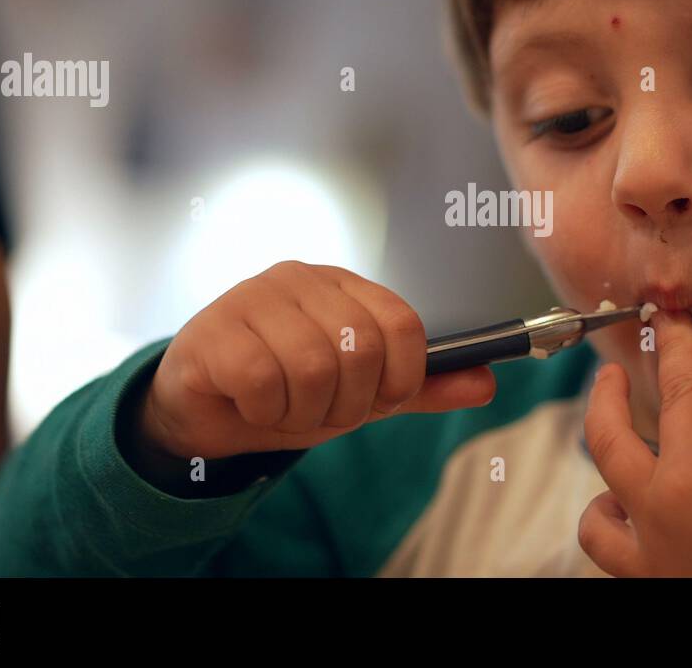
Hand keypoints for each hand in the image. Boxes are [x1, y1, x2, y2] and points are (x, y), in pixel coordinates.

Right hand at [141, 261, 494, 459]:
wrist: (205, 412)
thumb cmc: (285, 392)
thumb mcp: (361, 394)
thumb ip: (419, 387)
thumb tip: (486, 383)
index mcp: (344, 286)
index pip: (402, 325)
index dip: (400, 378)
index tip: (378, 401)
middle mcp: (301, 278)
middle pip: (361, 349)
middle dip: (347, 403)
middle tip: (319, 411)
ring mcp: (253, 296)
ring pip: (313, 368)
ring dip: (302, 412)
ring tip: (283, 408)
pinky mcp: (213, 329)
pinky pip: (261, 379)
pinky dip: (263, 410)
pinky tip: (250, 404)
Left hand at [578, 310, 691, 575]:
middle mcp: (685, 474)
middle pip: (673, 390)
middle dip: (673, 346)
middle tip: (669, 318)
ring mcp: (656, 521)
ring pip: (611, 444)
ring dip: (606, 403)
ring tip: (608, 376)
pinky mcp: (645, 568)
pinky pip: (601, 532)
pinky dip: (600, 510)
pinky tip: (611, 496)